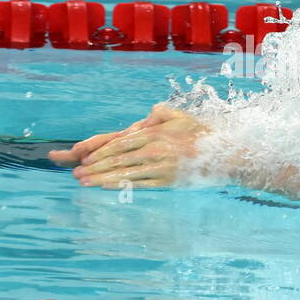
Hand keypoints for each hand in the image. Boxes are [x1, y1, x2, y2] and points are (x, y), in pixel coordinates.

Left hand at [49, 103, 208, 188]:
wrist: (223, 155)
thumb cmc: (199, 134)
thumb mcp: (179, 117)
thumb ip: (159, 113)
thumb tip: (146, 115)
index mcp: (154, 133)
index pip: (120, 143)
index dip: (100, 151)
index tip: (84, 157)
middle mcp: (154, 150)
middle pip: (117, 159)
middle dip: (94, 167)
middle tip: (76, 173)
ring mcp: (160, 167)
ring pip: (125, 173)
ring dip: (102, 178)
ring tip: (85, 182)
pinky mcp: (167, 181)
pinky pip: (140, 184)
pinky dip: (121, 185)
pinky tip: (107, 187)